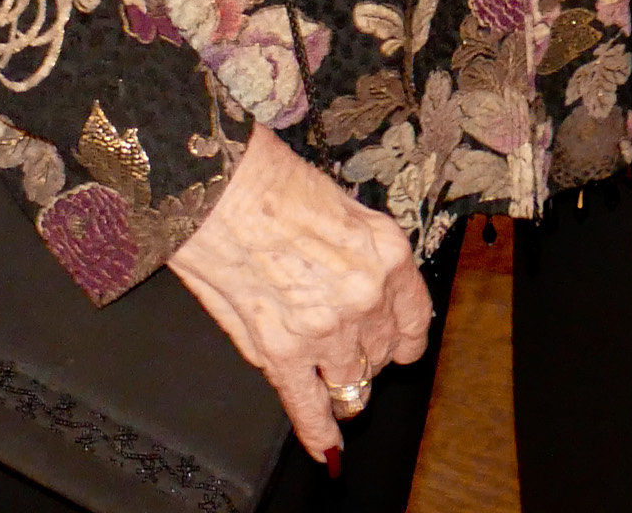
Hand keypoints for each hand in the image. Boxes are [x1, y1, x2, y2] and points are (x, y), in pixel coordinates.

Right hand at [165, 126, 431, 467]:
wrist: (216, 185)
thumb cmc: (266, 182)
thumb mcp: (340, 206)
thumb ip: (358, 256)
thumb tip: (358, 292)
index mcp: (387, 254)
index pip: (414, 318)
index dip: (400, 333)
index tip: (392, 339)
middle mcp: (367, 296)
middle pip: (384, 353)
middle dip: (365, 350)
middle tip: (339, 338)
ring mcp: (327, 329)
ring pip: (353, 382)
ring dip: (339, 379)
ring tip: (322, 369)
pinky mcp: (284, 351)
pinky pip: (309, 406)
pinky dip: (318, 432)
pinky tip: (326, 448)